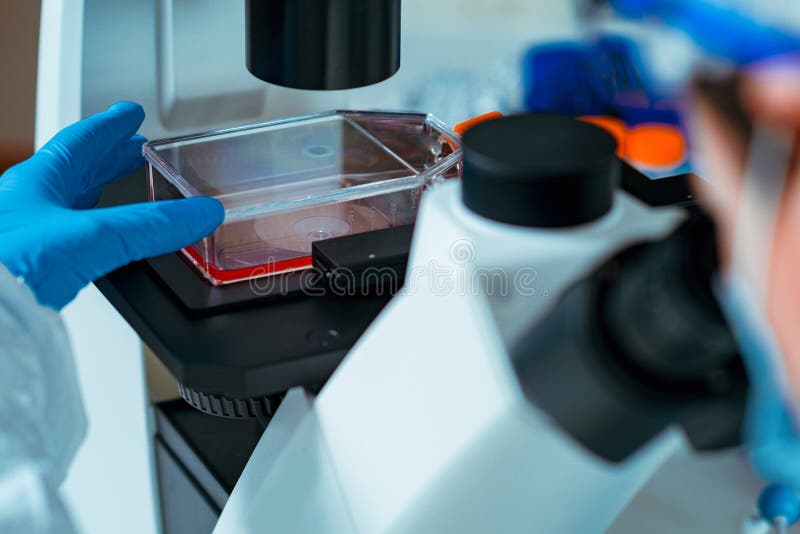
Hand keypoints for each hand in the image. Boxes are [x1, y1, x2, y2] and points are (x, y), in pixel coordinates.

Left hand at [0, 102, 223, 308]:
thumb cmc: (8, 267)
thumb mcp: (91, 237)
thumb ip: (149, 227)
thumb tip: (199, 213)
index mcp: (38, 181)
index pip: (81, 141)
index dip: (110, 125)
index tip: (130, 113)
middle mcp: (30, 204)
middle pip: (76, 169)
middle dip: (110, 158)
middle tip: (137, 150)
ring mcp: (28, 235)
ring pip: (71, 202)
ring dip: (101, 191)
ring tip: (124, 187)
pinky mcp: (33, 266)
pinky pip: (69, 235)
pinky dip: (94, 229)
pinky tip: (101, 239)